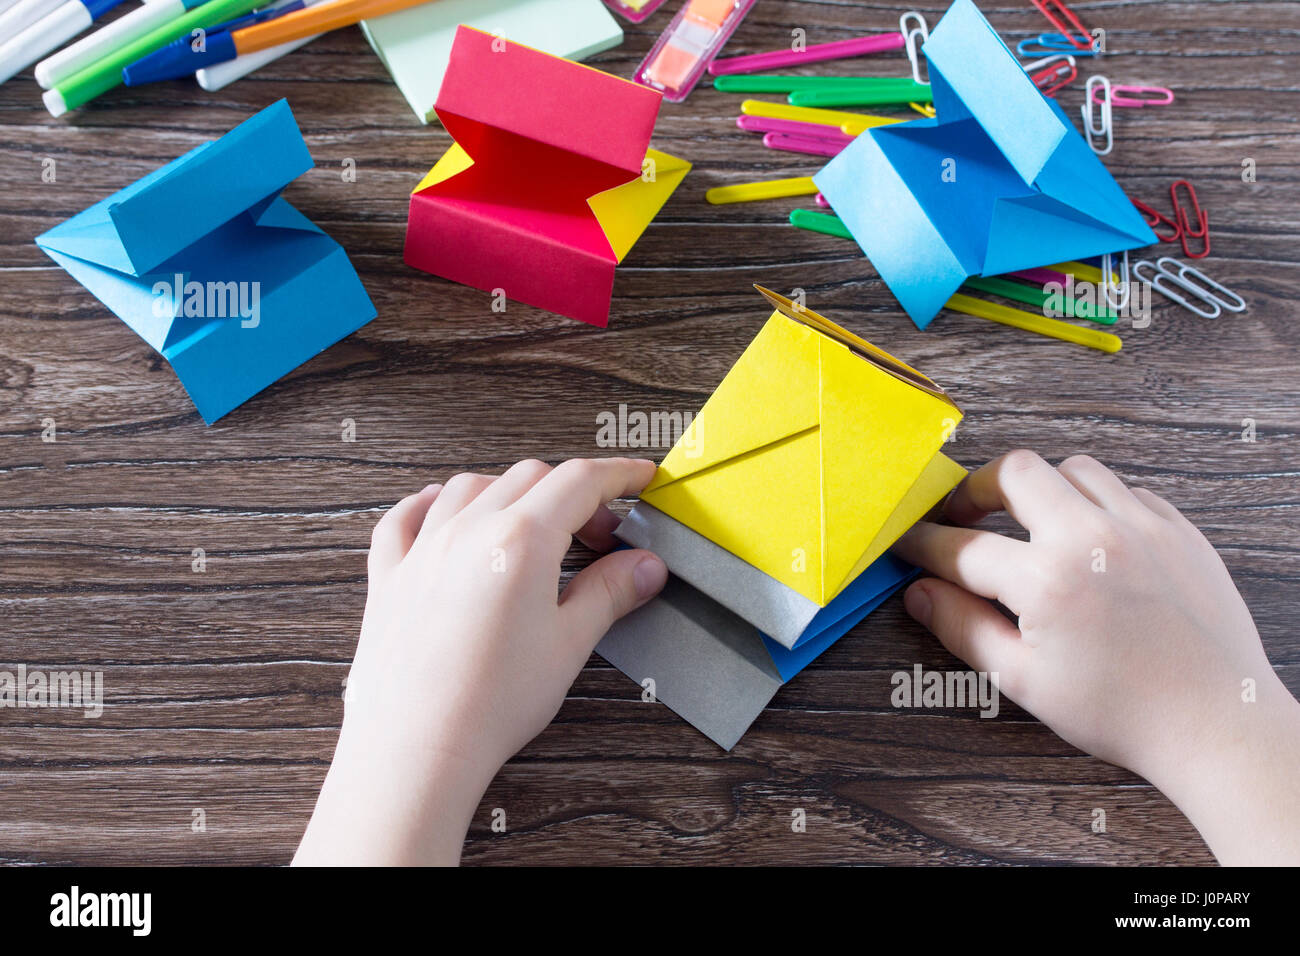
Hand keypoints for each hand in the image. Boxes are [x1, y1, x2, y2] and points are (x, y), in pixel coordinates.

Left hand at [294, 458, 667, 865]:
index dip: (619, 474)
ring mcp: (423, 549)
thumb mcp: (569, 644)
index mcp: (520, 540)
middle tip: (601, 537)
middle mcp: (468, 530)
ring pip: (470, 486)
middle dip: (574, 493)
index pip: (580, 482)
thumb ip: (609, 593)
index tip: (640, 477)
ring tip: (534, 526)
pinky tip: (443, 510)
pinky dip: (430, 504)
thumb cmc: (490, 703)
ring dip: (510, 491)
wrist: (416, 749)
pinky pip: (404, 518)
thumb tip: (645, 567)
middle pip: (531, 477)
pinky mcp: (390, 577)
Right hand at [892, 451, 1299, 864]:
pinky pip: (1126, 491)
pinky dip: (1097, 504)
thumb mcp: (1023, 681)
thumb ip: (963, 628)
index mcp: (1048, 581)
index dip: (923, 544)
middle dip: (977, 490)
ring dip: (1041, 489)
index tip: (908, 543)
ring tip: (1029, 523)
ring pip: (1074, 469)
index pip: (963, 547)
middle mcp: (1093, 538)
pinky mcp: (1179, 530)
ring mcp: (1142, 527)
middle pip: (1016, 472)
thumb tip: (919, 593)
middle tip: (964, 517)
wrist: (1216, 724)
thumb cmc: (1121, 712)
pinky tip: (1089, 541)